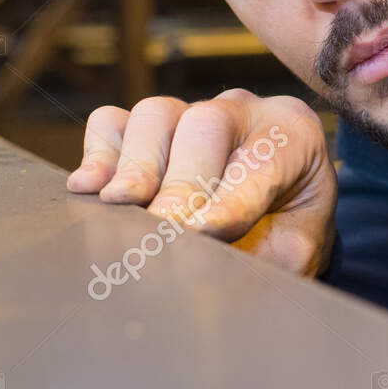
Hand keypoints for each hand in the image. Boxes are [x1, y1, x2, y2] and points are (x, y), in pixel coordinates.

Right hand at [66, 90, 336, 276]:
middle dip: (182, 180)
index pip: (263, 160)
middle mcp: (240, 114)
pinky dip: (99, 153)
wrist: (279, 203)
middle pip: (205, 124)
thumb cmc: (288, 225)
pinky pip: (113, 122)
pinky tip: (89, 189)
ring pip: (156, 115)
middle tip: (163, 225)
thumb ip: (273, 256)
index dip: (232, 199)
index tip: (205, 231)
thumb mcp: (298, 246)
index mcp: (291, 137)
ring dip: (137, 164)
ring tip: (121, 205)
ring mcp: (189, 112)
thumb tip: (222, 276)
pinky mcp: (146, 127)